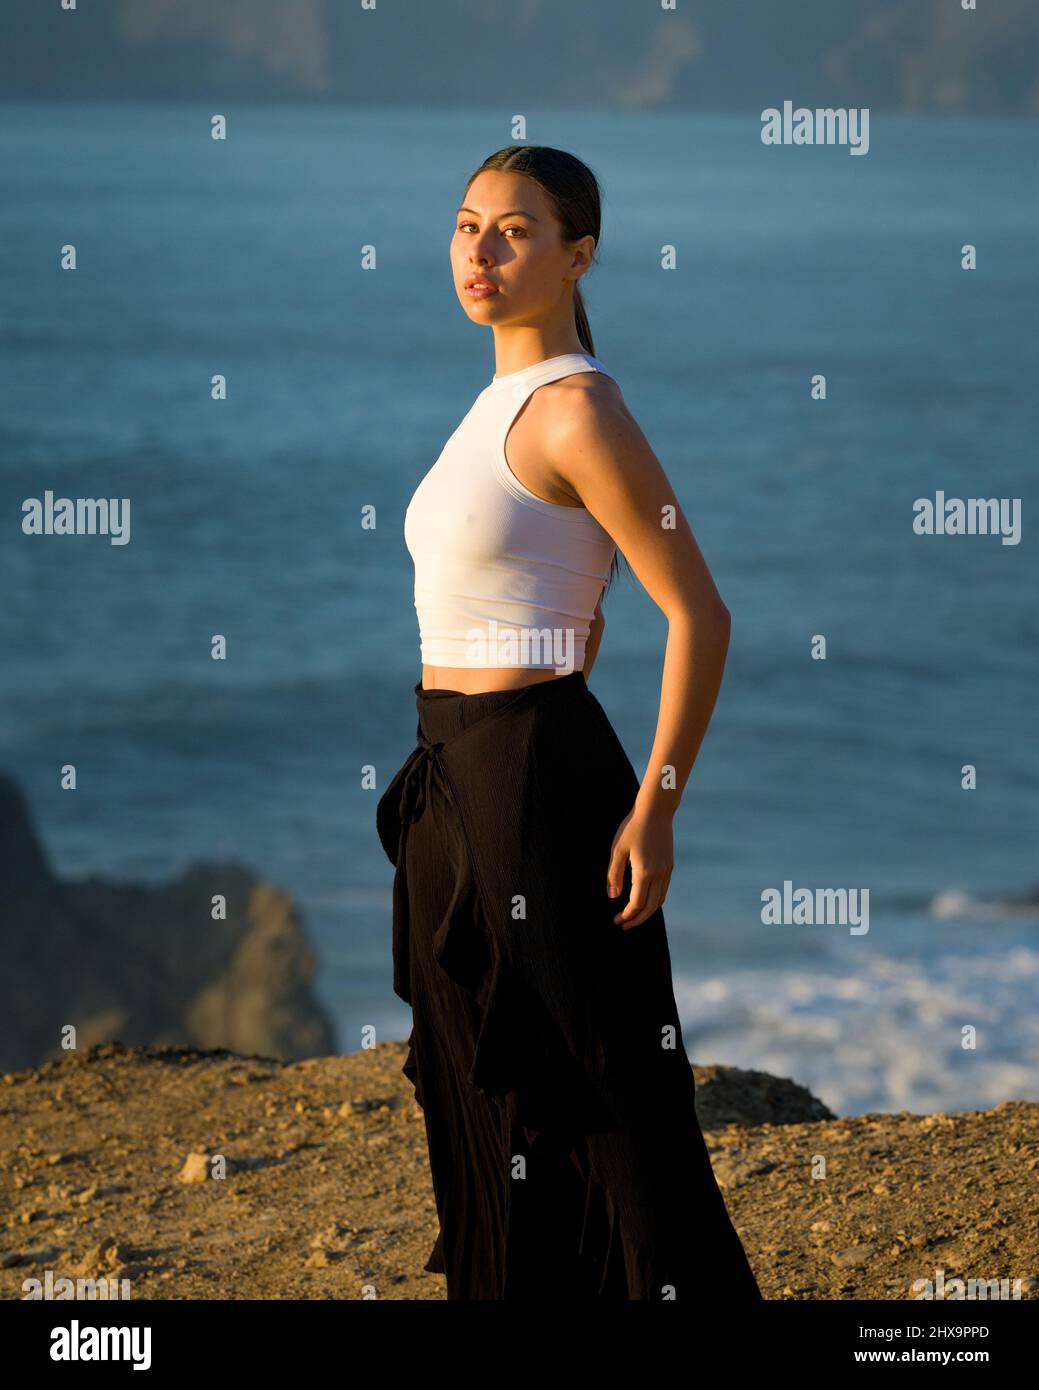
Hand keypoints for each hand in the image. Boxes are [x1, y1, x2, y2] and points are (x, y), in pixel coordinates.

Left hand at [606, 806, 673, 928]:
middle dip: (637, 920)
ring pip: (659, 900)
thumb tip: (612, 896)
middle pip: (650, 907)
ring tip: (633, 916)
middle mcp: (659, 874)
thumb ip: (614, 874)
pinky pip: (663, 890)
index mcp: (644, 872)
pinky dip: (654, 901)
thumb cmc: (633, 828)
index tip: (617, 920)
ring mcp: (667, 870)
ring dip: (646, 912)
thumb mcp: (617, 850)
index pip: (636, 904)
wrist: (656, 811)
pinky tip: (643, 900)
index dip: (626, 915)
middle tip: (624, 925)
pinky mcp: (670, 865)